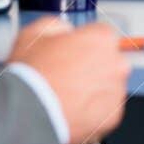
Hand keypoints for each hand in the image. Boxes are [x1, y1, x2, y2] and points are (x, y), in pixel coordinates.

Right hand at [7, 18, 128, 143]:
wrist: (27, 113)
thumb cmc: (31, 76)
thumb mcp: (33, 34)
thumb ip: (57, 26)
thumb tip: (64, 30)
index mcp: (102, 38)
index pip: (101, 35)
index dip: (83, 44)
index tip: (73, 53)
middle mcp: (116, 63)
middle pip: (109, 61)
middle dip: (93, 67)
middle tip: (68, 76)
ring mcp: (116, 91)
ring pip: (108, 87)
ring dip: (93, 90)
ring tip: (67, 96)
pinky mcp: (112, 117)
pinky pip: (105, 111)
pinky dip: (92, 112)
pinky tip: (71, 110)